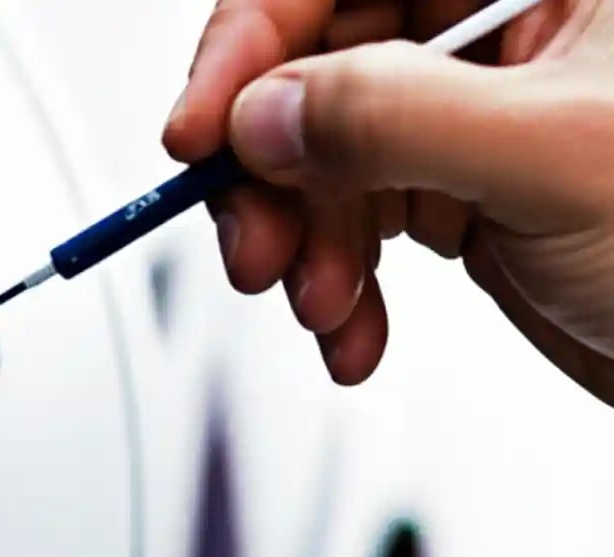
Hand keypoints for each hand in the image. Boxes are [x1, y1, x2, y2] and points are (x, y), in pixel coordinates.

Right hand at [163, 1, 613, 404]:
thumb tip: (264, 113)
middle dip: (274, 174)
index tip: (203, 129)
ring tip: (324, 307)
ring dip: (301, 244)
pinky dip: (338, 281)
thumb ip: (392, 116)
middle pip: (316, 66)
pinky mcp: (455, 186)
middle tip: (255, 249)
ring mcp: (469, 111)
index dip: (253, 39)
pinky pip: (355, 219)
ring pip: (322, 154)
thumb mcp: (551, 157)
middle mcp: (496, 25)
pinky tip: (355, 328)